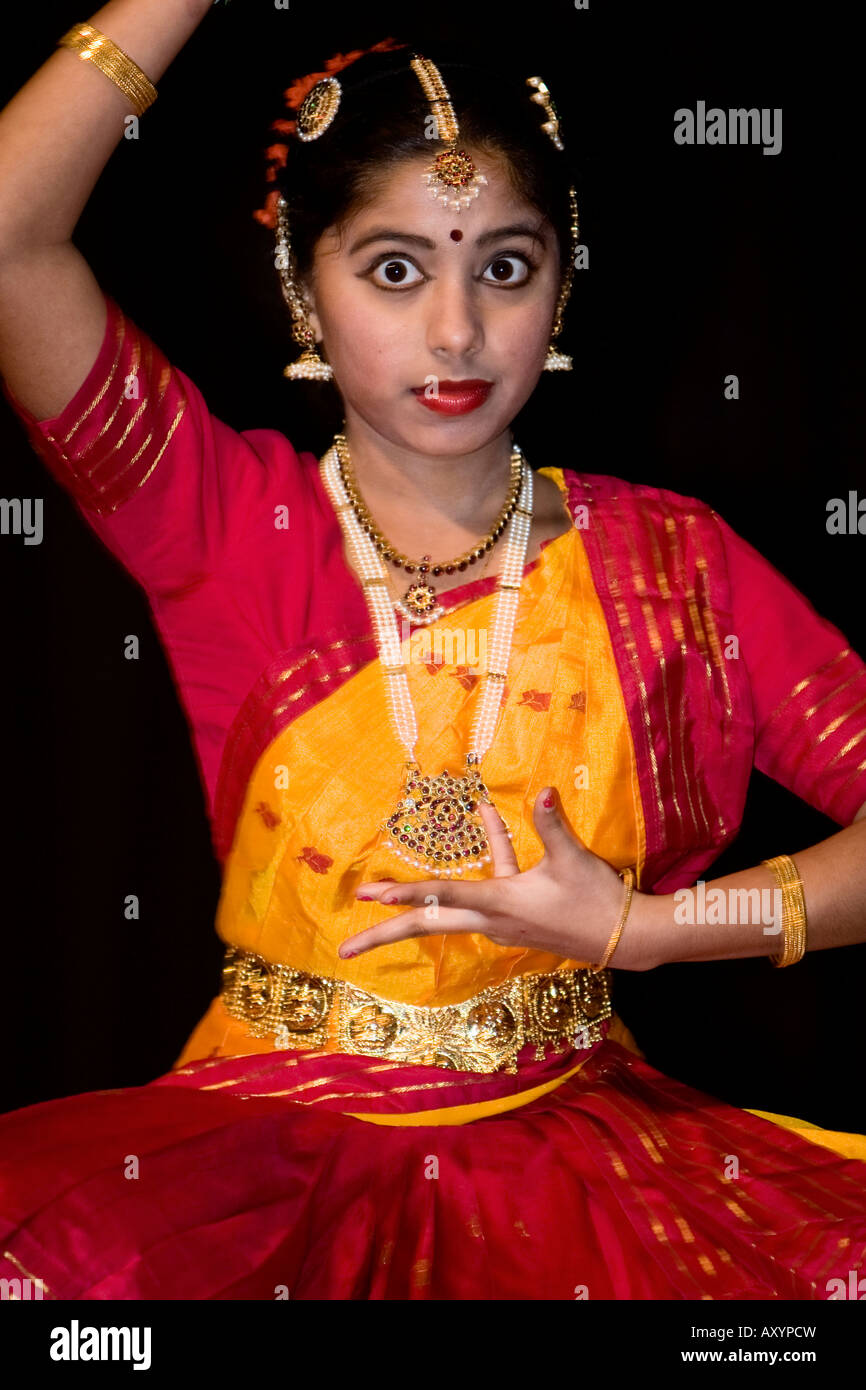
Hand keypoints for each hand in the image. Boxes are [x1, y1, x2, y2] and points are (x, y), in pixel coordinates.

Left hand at [338, 786, 655, 969]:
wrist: (627, 938)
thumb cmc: (598, 899)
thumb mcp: (574, 860)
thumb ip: (552, 825)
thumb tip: (541, 792)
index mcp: (502, 904)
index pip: (446, 896)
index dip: (411, 893)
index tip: (377, 896)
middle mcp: (493, 920)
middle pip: (428, 926)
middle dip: (385, 934)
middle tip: (344, 947)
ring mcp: (501, 924)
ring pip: (448, 911)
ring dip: (416, 898)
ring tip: (377, 889)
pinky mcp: (513, 920)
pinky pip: (483, 891)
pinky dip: (483, 860)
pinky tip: (488, 816)